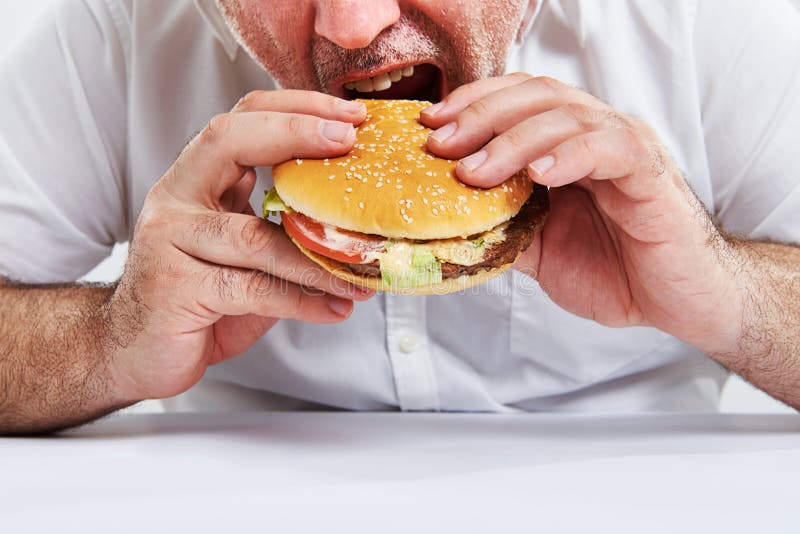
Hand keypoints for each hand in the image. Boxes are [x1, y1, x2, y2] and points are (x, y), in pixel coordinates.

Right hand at [106, 91, 372, 401]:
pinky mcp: (175, 289)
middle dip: (296, 133)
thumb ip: (282, 229)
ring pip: (254, 235)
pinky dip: (301, 300)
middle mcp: (177, 199)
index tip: (349, 116)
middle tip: (349, 140)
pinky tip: (335, 308)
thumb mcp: (242, 254)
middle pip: (230, 141)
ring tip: (364, 268)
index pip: (241, 119)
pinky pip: (251, 289)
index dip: (295, 109)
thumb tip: (357, 224)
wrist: (135, 354)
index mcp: (196, 179)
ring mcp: (170, 241)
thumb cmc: (197, 300)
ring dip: (319, 254)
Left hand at [421, 74, 741, 354]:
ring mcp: (625, 149)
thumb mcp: (539, 250)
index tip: (429, 124)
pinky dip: (570, 154)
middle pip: (536, 97)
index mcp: (567, 146)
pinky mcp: (650, 174)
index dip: (472, 104)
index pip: (517, 100)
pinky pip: (611, 147)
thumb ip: (500, 227)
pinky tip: (539, 174)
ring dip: (513, 140)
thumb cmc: (615, 271)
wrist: (677, 302)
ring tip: (476, 170)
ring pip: (567, 116)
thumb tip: (445, 224)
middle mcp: (595, 136)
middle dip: (481, 115)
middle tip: (441, 143)